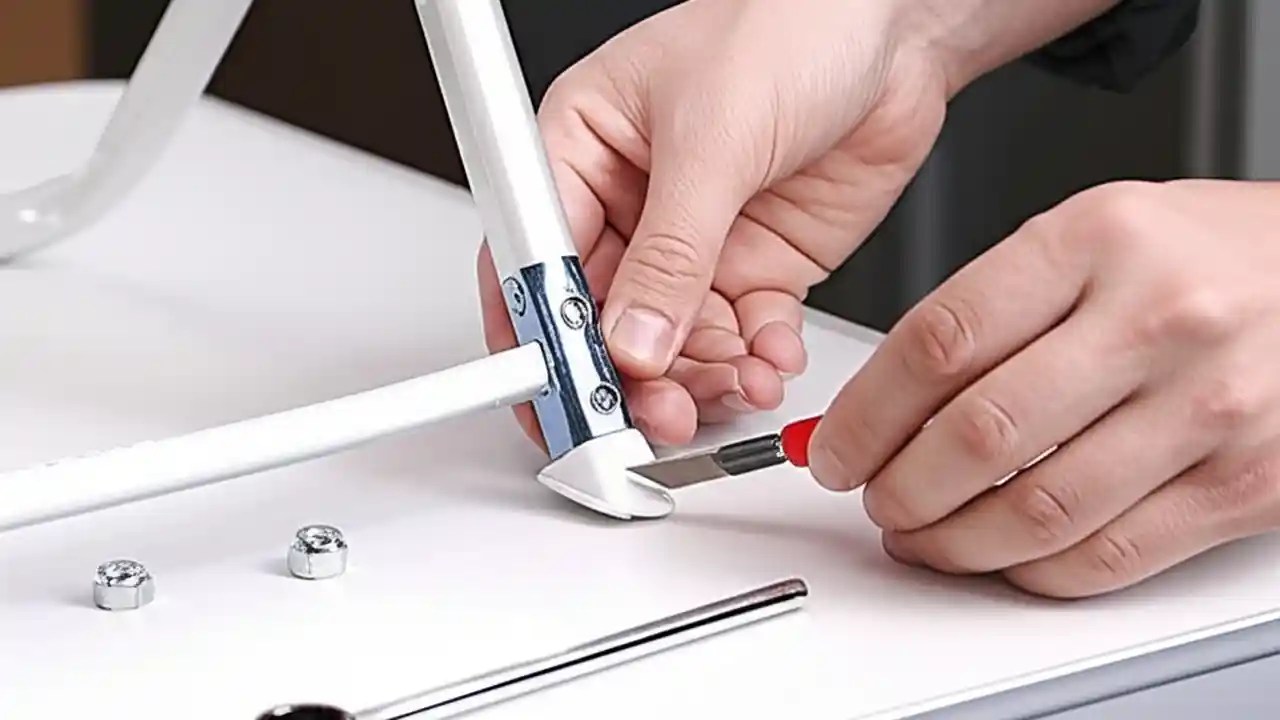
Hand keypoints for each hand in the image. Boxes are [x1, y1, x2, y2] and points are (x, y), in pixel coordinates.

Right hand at [479, 0, 952, 447]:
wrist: (895, 29)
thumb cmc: (787, 25)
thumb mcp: (714, 136)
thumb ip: (671, 251)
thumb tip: (632, 339)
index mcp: (582, 149)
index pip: (535, 259)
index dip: (539, 333)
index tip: (561, 392)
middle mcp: (631, 204)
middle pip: (601, 319)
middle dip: (629, 375)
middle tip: (655, 414)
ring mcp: (695, 242)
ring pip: (672, 344)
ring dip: (700, 378)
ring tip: (734, 381)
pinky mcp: (754, 265)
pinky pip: (740, 338)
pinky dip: (755, 361)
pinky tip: (770, 358)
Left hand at [809, 180, 1279, 597]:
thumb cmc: (1210, 252)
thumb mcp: (1096, 233)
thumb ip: (994, 306)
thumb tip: (889, 397)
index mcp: (1098, 239)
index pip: (939, 341)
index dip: (866, 413)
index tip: (837, 446)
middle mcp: (1158, 318)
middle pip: (980, 434)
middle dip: (900, 488)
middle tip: (874, 499)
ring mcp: (1210, 406)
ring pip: (1039, 511)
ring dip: (955, 542)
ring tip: (923, 537)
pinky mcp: (1250, 483)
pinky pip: (1111, 555)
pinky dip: (1035, 572)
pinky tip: (1004, 557)